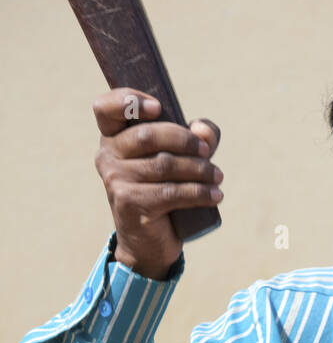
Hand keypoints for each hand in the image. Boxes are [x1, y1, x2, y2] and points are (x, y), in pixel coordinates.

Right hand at [93, 88, 222, 279]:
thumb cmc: (162, 192)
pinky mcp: (130, 204)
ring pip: (164, 165)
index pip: (105, 108)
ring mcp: (116, 181)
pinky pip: (171, 193)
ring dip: (199, 169)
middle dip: (185, 141)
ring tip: (217, 176)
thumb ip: (195, 138)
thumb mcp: (178, 159)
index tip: (159, 107)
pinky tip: (215, 195)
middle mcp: (107, 156)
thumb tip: (204, 130)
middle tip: (207, 152)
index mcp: (112, 137)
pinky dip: (199, 193)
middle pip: (147, 135)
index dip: (129, 100)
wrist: (148, 242)